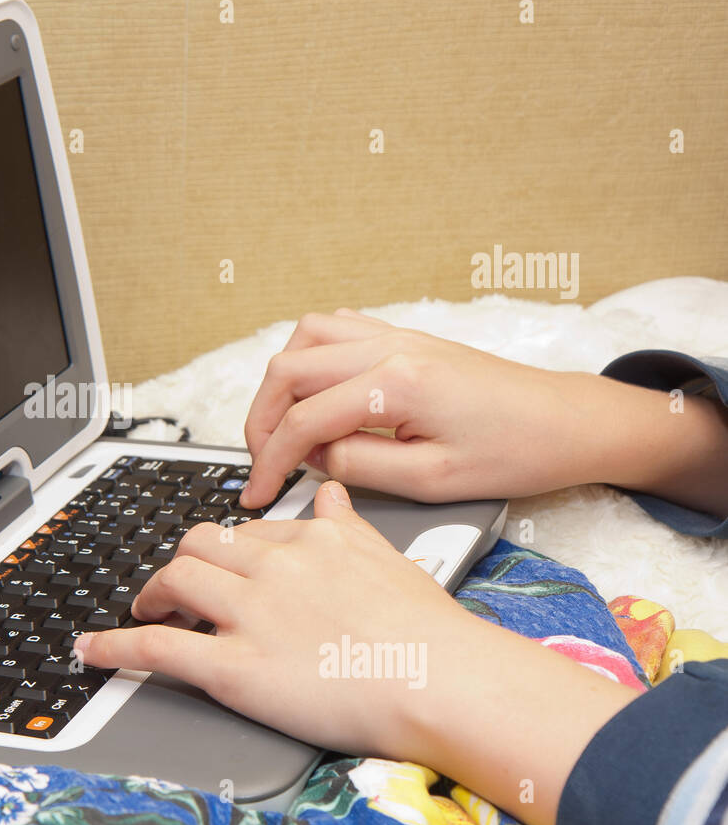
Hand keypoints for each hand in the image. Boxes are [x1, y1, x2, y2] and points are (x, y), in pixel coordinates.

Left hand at [74, 481, 639, 824]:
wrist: (442, 679)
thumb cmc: (428, 631)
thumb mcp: (389, 556)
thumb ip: (348, 523)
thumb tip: (328, 491)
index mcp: (308, 540)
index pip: (248, 530)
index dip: (225, 547)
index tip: (219, 559)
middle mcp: (272, 568)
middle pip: (200, 545)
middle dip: (180, 560)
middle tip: (175, 581)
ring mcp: (249, 615)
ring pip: (176, 579)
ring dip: (150, 592)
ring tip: (145, 605)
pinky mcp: (234, 666)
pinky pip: (158, 646)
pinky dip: (116, 647)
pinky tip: (92, 650)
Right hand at [238, 309, 726, 513]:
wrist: (566, 423)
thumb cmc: (514, 452)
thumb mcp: (433, 481)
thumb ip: (359, 467)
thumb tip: (313, 458)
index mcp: (397, 383)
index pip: (305, 420)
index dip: (270, 461)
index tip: (258, 495)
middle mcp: (389, 347)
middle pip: (289, 370)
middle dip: (261, 421)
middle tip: (262, 465)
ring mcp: (395, 336)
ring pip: (304, 339)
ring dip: (280, 384)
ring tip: (283, 429)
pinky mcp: (403, 338)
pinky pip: (334, 330)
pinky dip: (308, 359)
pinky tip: (314, 395)